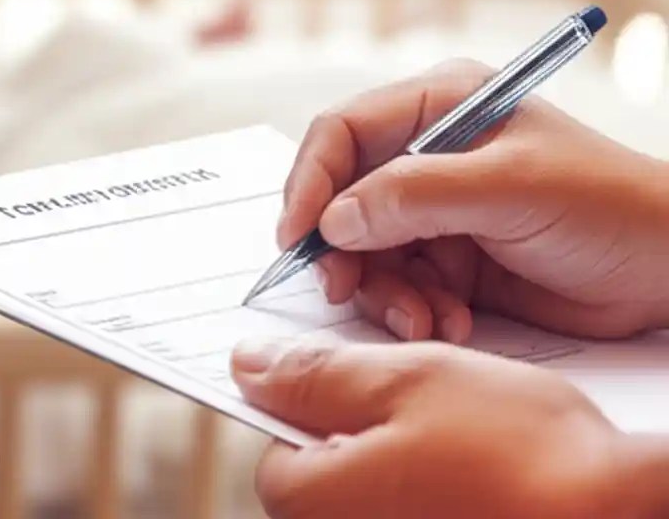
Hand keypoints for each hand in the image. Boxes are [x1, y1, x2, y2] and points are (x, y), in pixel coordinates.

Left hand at [233, 338, 668, 518]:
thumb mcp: (405, 380)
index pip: (277, 448)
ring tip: (468, 440)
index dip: (316, 403)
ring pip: (378, 495)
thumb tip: (249, 366)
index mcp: (315, 504)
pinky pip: (420, 510)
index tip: (355, 380)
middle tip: (426, 405)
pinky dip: (442, 492)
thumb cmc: (521, 452)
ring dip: (408, 460)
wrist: (620, 514)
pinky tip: (487, 473)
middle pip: (328, 474)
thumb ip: (316, 374)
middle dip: (366, 431)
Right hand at [281, 59, 668, 341]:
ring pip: (365, 253)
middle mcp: (428, 155)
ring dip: (384, 293)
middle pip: (342, 199)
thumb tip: (334, 221)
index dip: (311, 181)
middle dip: (343, 250)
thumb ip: (414, 197)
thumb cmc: (609, 206)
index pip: (343, 132)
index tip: (298, 234)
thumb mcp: (509, 189)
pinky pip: (397, 287)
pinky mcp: (448, 262)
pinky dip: (412, 311)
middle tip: (346, 290)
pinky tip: (450, 323)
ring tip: (424, 319)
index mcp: (440, 105)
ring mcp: (436, 211)